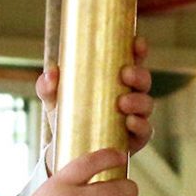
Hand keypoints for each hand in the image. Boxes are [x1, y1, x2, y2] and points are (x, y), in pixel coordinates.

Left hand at [34, 36, 155, 157]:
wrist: (67, 152)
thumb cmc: (66, 117)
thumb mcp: (54, 99)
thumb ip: (48, 86)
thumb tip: (51, 73)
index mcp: (116, 80)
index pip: (133, 60)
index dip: (138, 50)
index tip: (136, 42)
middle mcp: (130, 95)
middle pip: (144, 80)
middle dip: (139, 75)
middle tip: (125, 74)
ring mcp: (135, 117)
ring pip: (147, 104)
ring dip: (139, 101)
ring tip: (123, 103)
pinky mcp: (135, 139)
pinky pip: (145, 131)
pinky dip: (140, 126)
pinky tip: (129, 122)